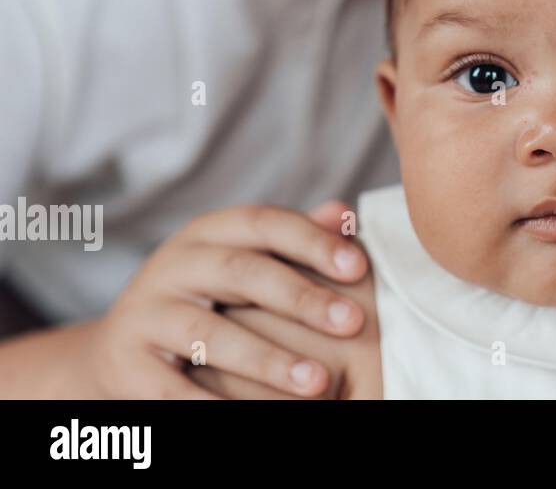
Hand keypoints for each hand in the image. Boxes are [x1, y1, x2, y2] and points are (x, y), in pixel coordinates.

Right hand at [77, 200, 367, 398]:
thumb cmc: (210, 299)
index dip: (313, 242)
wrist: (123, 348)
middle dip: (303, 299)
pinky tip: (264, 415)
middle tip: (353, 322)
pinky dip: (218, 405)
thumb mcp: (247, 261)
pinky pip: (176, 389)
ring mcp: (145, 314)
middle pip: (243, 274)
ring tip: (318, 382)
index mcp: (209, 233)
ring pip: (211, 336)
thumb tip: (343, 212)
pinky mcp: (126, 364)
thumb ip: (294, 240)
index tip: (359, 267)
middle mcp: (173, 265)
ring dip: (269, 359)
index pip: (266, 224)